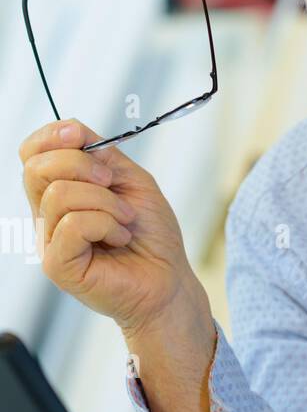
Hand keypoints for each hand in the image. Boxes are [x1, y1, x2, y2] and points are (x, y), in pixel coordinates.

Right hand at [19, 117, 198, 336]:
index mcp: (60, 193)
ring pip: (59, 195)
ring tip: (125, 220)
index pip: (32, 154)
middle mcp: (47, 216)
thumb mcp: (131, 180)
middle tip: (112, 183)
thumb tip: (73, 131)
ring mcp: (49, 241)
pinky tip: (119, 238)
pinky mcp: (57, 265)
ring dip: (105, 201)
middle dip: (81, 163)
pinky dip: (105, 224)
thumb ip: (102, 154)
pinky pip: (72, 225)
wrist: (169, 280)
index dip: (50, 136)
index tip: (79, 136)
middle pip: (35, 168)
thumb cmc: (151, 236)